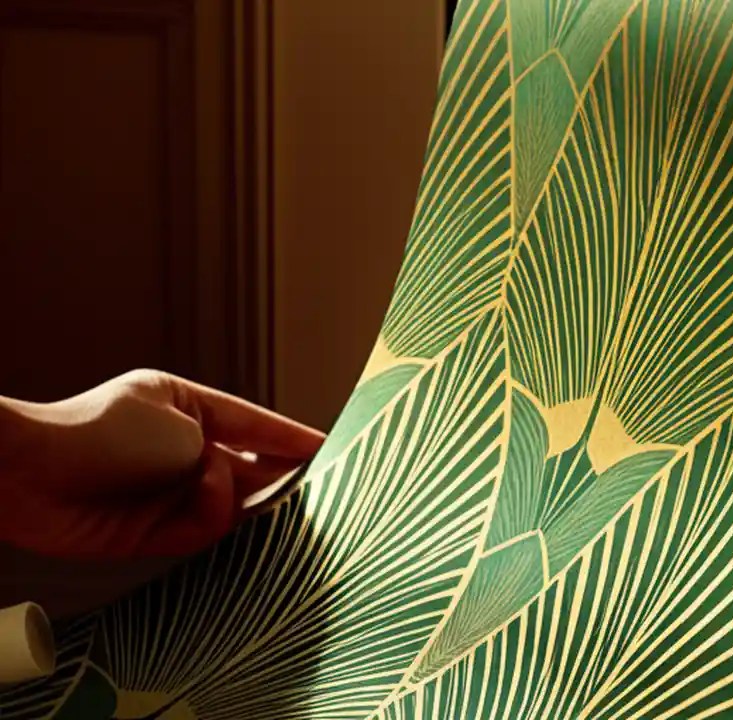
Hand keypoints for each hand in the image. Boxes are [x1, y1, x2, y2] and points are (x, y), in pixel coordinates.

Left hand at [0, 370, 323, 559]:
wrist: (25, 474)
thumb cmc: (96, 432)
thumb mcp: (180, 423)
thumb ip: (230, 455)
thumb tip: (254, 487)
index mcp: (189, 410)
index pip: (257, 426)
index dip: (296, 440)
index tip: (336, 451)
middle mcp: (181, 451)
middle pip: (248, 470)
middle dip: (280, 481)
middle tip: (317, 492)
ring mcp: (166, 493)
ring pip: (230, 508)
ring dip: (237, 503)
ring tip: (231, 492)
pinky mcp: (149, 534)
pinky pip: (200, 535)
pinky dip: (209, 524)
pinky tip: (203, 508)